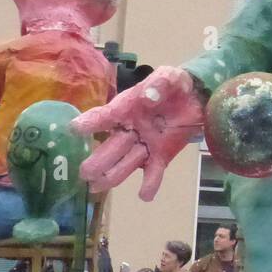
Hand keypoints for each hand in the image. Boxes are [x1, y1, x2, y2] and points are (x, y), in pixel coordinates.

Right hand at [72, 66, 204, 199]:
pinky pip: (153, 171)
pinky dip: (149, 183)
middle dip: (98, 160)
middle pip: (111, 147)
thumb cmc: (174, 84)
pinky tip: (145, 195)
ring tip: (98, 187)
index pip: (104, 116)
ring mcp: (144, 145)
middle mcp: (129, 129)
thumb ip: (159, 84)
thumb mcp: (169, 76)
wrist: (197, 97)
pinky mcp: (161, 156)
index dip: (90, 123)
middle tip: (84, 173)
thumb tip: (148, 98)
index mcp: (125, 108)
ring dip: (113, 174)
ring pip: (126, 162)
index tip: (74, 129)